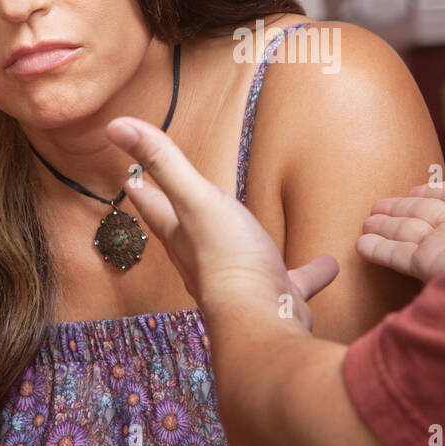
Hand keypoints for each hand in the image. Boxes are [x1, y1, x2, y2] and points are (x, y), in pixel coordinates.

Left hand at [105, 116, 338, 331]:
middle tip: (168, 204)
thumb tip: (117, 126)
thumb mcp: (196, 197)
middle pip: (187, 235)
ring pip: (237, 259)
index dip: (144, 192)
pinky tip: (327, 265)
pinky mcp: (274, 295)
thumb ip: (164, 161)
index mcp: (184, 235)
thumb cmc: (228, 258)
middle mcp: (206, 261)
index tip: (131, 180)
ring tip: (249, 233)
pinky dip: (308, 272)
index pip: (156, 208)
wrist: (264, 319)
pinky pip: (292, 280)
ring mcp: (241, 282)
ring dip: (242, 246)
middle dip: (177, 218)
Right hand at [357, 86, 444, 280]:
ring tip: (366, 220)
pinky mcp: (434, 266)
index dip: (438, 192)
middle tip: (378, 205)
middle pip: (428, 215)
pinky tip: (362, 241)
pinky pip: (399, 255)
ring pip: (410, 232)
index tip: (418, 188)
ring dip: (387, 225)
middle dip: (403, 209)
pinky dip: (380, 247)